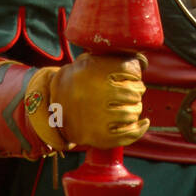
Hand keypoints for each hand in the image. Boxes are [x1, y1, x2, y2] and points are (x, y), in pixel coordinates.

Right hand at [27, 53, 148, 150]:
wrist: (52, 106)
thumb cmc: (78, 81)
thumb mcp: (89, 61)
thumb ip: (113, 58)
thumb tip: (142, 62)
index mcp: (91, 73)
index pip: (130, 70)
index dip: (135, 73)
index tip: (133, 75)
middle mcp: (93, 96)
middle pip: (133, 92)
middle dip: (136, 90)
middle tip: (132, 91)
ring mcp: (95, 119)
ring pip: (131, 112)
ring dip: (135, 107)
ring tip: (129, 105)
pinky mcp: (98, 137)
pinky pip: (128, 134)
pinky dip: (139, 129)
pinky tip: (143, 122)